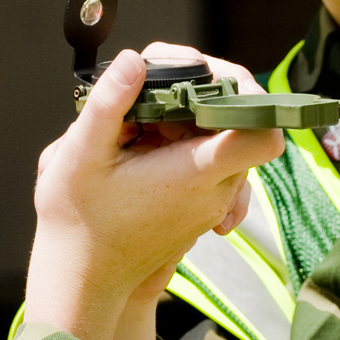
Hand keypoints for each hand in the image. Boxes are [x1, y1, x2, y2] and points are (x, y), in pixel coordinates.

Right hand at [25, 47, 281, 339]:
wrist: (83, 280)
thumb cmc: (78, 223)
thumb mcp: (80, 155)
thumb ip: (109, 104)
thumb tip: (134, 60)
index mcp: (194, 173)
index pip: (262, 131)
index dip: (247, 97)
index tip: (205, 81)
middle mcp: (216, 191)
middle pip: (246, 127)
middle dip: (208, 98)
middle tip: (156, 95)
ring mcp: (213, 204)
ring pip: (230, 143)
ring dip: (195, 122)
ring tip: (145, 126)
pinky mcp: (204, 210)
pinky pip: (214, 163)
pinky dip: (190, 145)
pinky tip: (149, 148)